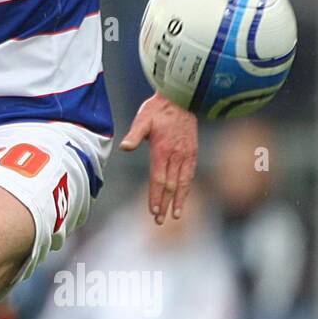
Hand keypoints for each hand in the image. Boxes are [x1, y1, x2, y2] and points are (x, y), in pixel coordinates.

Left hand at [119, 93, 197, 224]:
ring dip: (178, 200)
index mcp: (162, 150)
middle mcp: (176, 155)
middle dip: (164, 204)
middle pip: (170, 185)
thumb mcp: (143, 118)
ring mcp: (186, 154)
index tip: (153, 211)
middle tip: (159, 221)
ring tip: (175, 215)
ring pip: (183, 182)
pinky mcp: (193, 152)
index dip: (155, 196)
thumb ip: (135, 135)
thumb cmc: (158, 108)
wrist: (182, 98)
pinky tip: (183, 196)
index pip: (158, 179)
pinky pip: (190, 174)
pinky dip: (187, 187)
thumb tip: (124, 147)